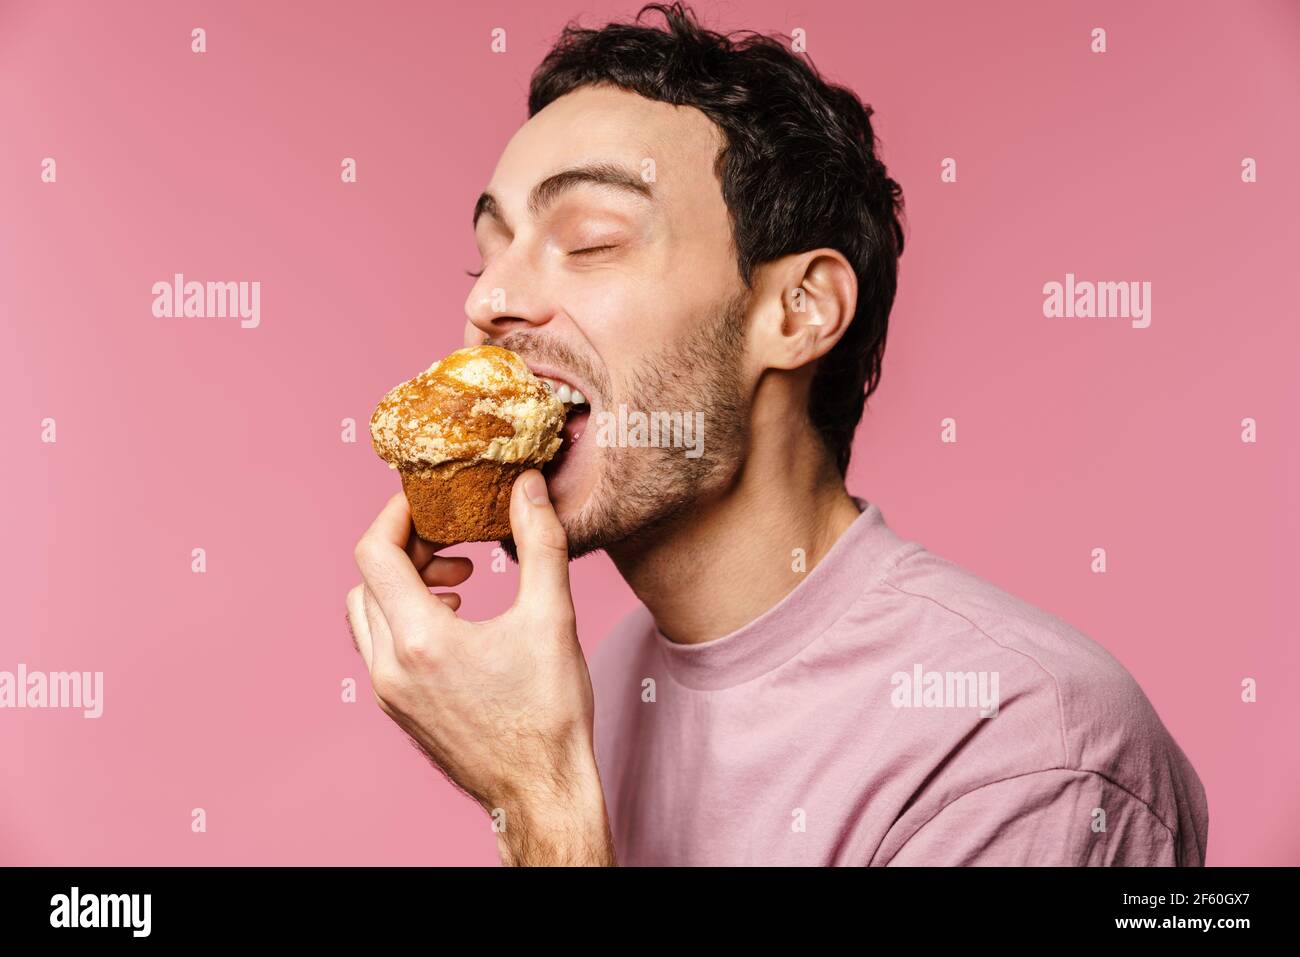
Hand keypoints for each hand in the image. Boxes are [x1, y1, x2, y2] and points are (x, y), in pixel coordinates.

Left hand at [346, 469, 614, 865]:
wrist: (540, 792)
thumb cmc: (548, 715)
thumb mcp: (552, 618)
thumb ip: (539, 543)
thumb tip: (527, 487)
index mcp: (420, 640)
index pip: (374, 553)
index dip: (397, 515)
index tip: (430, 500)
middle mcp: (389, 668)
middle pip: (368, 580)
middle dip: (408, 548)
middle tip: (454, 542)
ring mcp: (388, 694)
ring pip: (366, 614)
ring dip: (402, 584)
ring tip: (459, 584)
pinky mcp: (398, 710)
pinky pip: (379, 647)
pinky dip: (404, 618)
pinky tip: (456, 623)